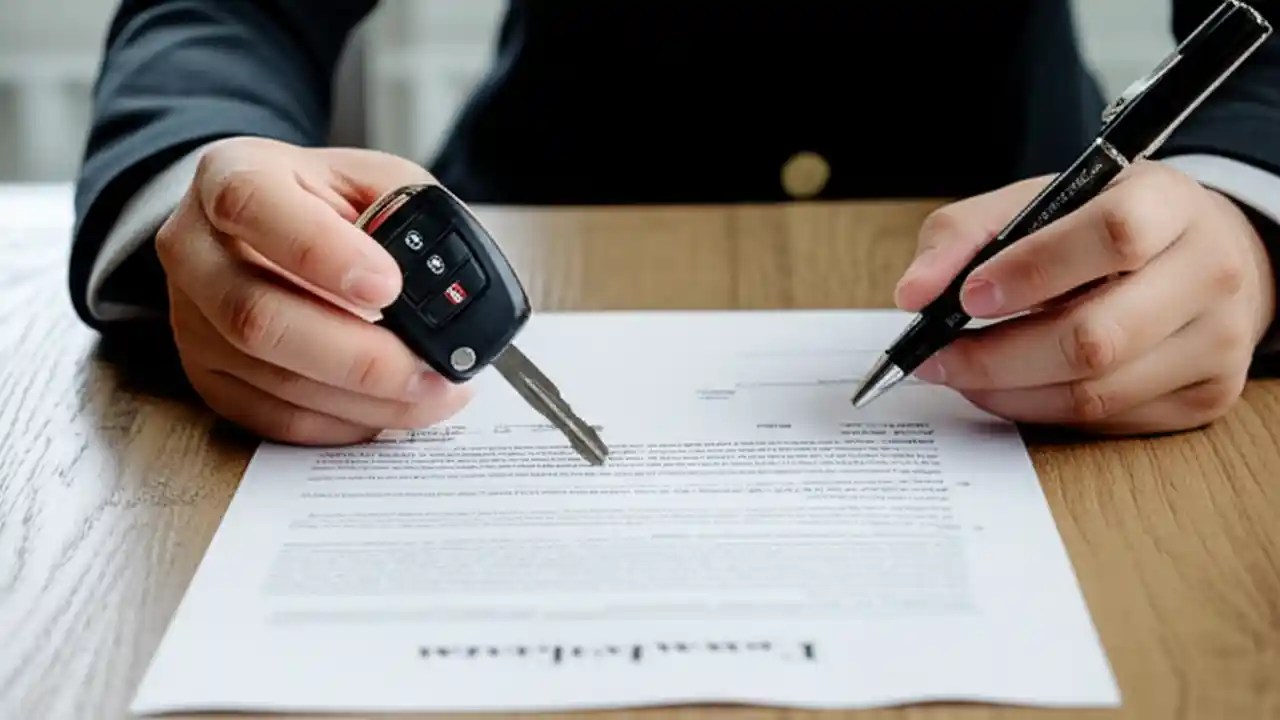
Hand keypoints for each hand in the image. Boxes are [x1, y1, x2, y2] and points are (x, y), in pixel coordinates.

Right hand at [155, 136, 471, 443]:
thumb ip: (408, 216)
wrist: (269, 227)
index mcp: (231, 174)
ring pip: (272, 377)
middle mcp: (194, 248)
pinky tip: (390, 410)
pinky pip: (274, 417)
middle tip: (430, 371)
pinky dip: (343, 422)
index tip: (387, 285)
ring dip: (365, 399)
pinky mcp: (208, 375)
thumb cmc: (328, 201)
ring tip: (433, 393)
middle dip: (359, 356)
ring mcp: (190, 319)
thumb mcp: (374, 179)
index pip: (251, 206)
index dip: (318, 250)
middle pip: (256, 316)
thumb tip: (445, 291)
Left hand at [895, 160, 1276, 434]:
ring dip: (1009, 392)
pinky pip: (1107, 421)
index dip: (1032, 272)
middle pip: (1096, 337)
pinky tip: (1011, 387)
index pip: (1113, 237)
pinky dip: (1042, 410)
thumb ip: (963, 235)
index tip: (968, 298)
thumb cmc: (1101, 226)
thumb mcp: (1036, 202)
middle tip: (937, 357)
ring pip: (1096, 393)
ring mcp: (1217, 341)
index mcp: (1170, 202)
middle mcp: (1210, 272)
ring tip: (962, 373)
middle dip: (997, 356)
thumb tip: (913, 294)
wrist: (1199, 252)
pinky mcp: (1208, 395)